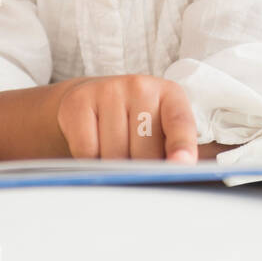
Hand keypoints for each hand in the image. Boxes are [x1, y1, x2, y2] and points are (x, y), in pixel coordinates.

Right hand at [55, 75, 197, 161]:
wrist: (91, 97)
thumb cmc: (135, 122)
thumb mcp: (161, 128)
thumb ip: (173, 151)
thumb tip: (177, 173)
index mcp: (169, 94)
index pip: (180, 123)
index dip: (182, 146)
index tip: (183, 165)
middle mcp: (140, 87)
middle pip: (145, 151)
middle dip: (141, 171)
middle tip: (137, 169)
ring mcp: (108, 91)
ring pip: (114, 154)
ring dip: (114, 168)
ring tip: (115, 156)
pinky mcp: (78, 102)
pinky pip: (87, 151)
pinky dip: (90, 161)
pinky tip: (94, 150)